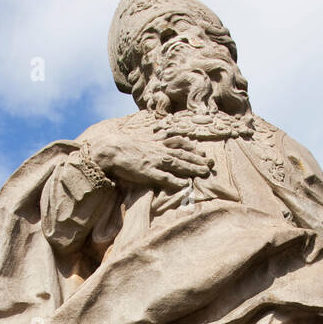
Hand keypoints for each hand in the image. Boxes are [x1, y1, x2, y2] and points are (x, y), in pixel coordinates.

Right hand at [87, 132, 213, 192]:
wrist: (112, 149)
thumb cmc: (124, 146)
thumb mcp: (141, 140)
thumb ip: (151, 141)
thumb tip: (158, 139)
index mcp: (157, 143)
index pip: (179, 144)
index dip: (192, 148)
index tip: (202, 152)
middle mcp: (159, 151)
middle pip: (183, 154)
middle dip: (198, 159)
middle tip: (210, 164)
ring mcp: (155, 162)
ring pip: (178, 164)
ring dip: (192, 168)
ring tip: (204, 172)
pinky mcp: (148, 172)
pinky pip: (165, 177)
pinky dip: (176, 180)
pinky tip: (185, 183)